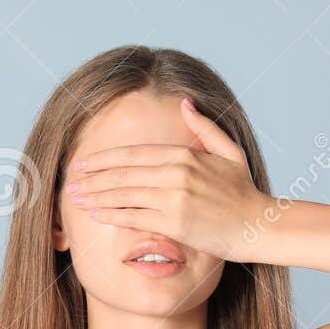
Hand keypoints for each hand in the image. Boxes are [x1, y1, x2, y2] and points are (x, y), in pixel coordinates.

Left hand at [64, 97, 269, 260]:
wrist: (259, 225)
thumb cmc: (243, 192)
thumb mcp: (230, 152)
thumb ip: (205, 127)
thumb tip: (185, 102)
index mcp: (185, 155)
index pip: (133, 154)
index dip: (104, 159)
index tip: (83, 163)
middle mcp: (177, 173)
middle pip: (122, 174)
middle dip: (92, 178)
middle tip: (70, 182)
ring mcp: (175, 198)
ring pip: (124, 195)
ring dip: (96, 196)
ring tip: (75, 199)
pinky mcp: (175, 223)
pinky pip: (135, 217)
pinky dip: (112, 215)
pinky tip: (95, 214)